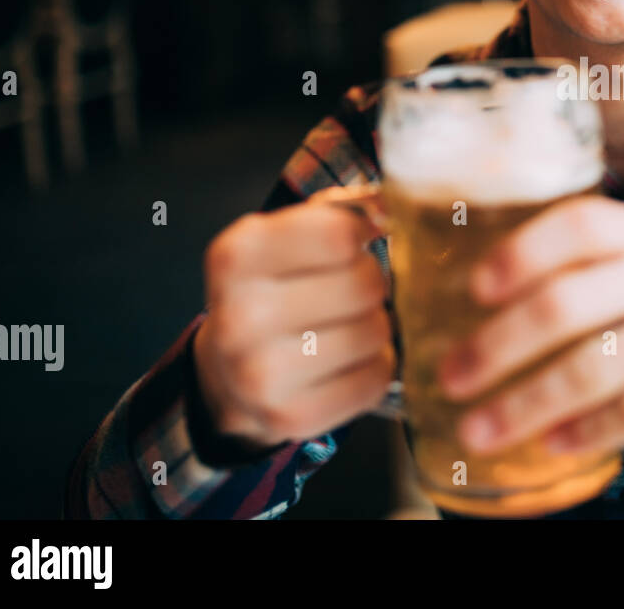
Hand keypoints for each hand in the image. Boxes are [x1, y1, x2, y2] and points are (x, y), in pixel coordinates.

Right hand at [193, 186, 395, 450]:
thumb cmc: (275, 289)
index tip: (359, 239)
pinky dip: (376, 367)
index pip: (338, 232)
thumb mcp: (287, 236)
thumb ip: (343, 209)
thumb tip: (395, 204)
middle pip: (364, 283)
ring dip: (375, 325)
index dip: (365, 232)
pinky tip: (349, 362)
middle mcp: (240, 315)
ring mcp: (260, 374)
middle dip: (372, 282)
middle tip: (352, 291)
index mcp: (236, 255)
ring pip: (375, 331)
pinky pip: (376, 381)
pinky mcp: (290, 418)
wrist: (227, 373)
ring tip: (346, 326)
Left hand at [435, 195, 623, 459]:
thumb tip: (493, 307)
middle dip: (500, 344)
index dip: (522, 252)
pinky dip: (590, 431)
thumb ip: (601, 270)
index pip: (579, 224)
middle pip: (570, 302)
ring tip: (481, 431)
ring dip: (528, 403)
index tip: (473, 289)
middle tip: (452, 377)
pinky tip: (554, 446)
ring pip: (596, 366)